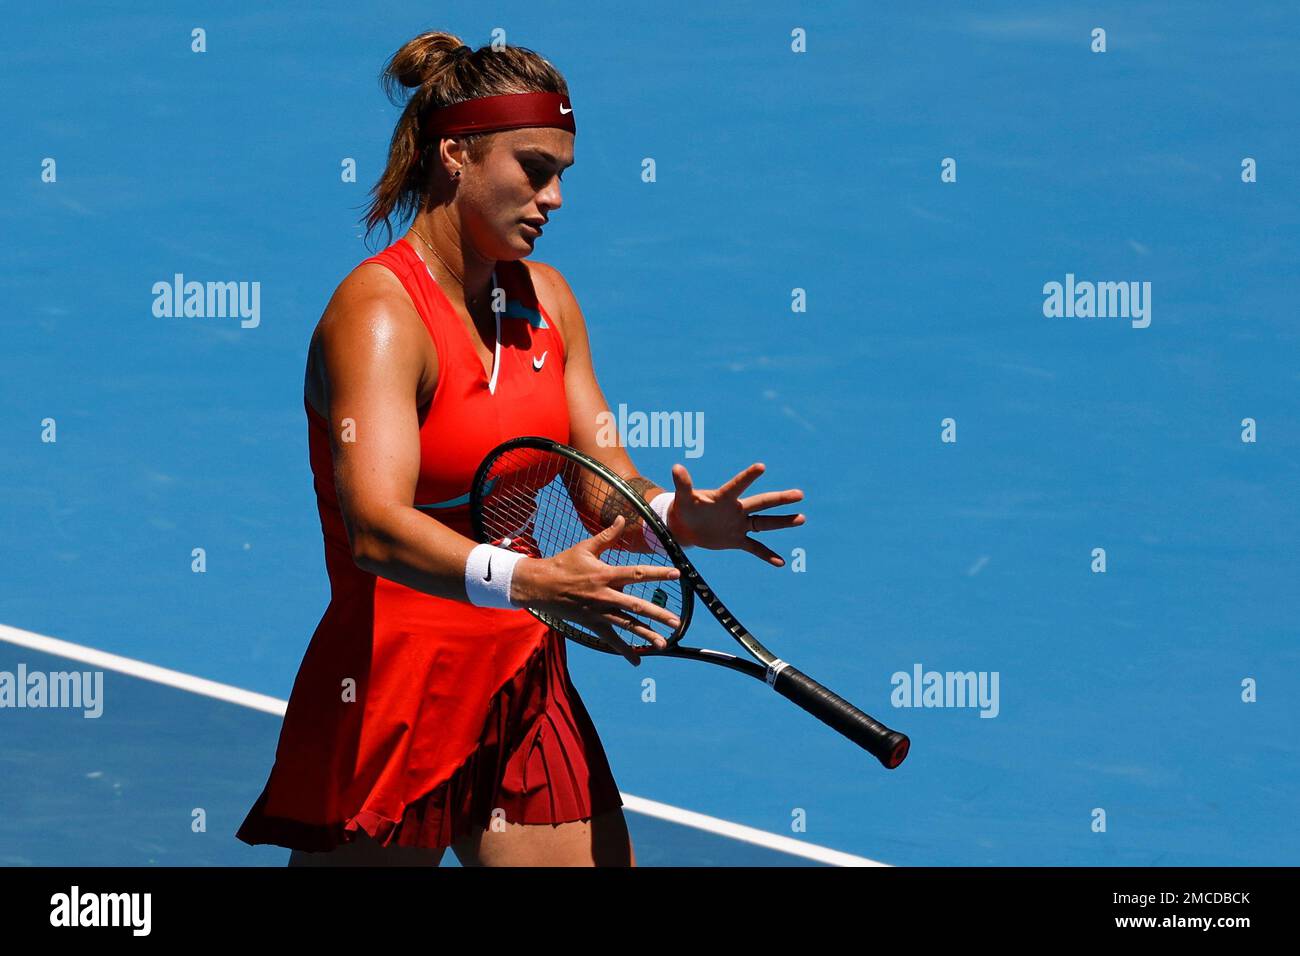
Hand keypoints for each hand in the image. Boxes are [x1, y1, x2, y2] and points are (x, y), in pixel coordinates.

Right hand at [509, 515, 681, 665]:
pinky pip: (610, 639)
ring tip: (664, 644)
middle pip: (636, 606)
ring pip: (626, 626)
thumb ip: (607, 535)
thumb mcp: (585, 547)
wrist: (539, 586)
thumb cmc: (563, 564)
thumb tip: (622, 517)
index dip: (657, 573)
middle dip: (657, 614)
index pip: (637, 573)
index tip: (677, 573)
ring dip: (646, 635)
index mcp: (605, 574)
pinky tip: (637, 661)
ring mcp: (598, 612)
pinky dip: (624, 650)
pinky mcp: (592, 624)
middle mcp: (605, 595)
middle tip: (676, 622)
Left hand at [665, 462, 804, 566]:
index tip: (762, 466)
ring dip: (782, 522)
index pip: (738, 486)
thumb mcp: (683, 498)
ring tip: (801, 519)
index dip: (748, 477)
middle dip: (780, 499)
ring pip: (764, 523)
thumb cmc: (684, 508)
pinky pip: (755, 547)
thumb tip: (676, 467)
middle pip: (761, 503)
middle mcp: (737, 509)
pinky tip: (780, 562)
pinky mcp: (737, 539)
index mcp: (724, 498)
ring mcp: (739, 524)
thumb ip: (683, 484)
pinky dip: (766, 555)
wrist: (685, 526)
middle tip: (799, 494)